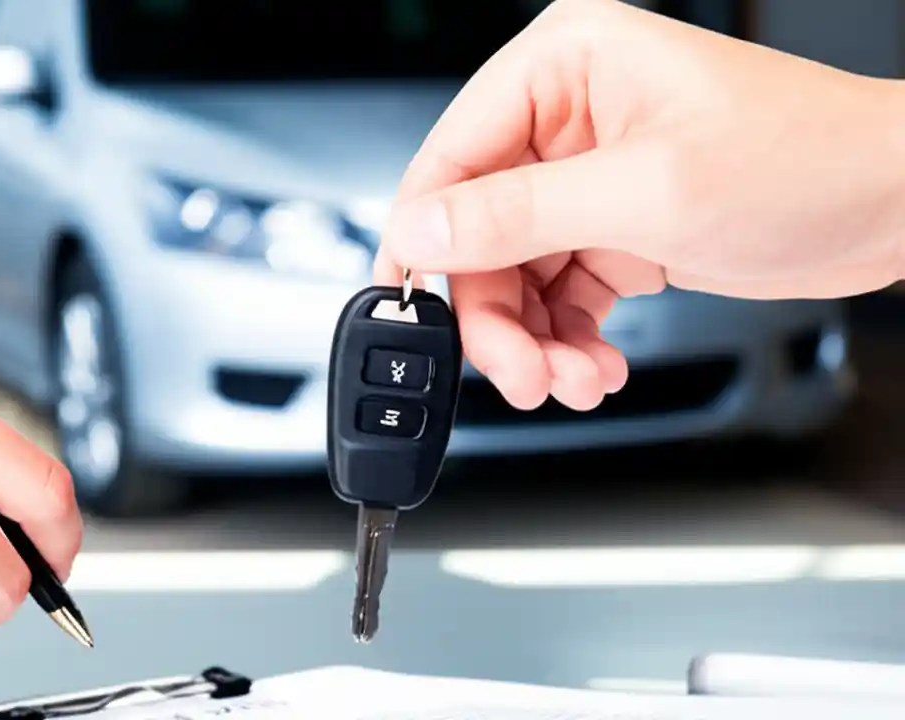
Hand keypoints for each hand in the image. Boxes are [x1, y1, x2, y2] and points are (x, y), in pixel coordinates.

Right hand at [375, 0, 904, 410]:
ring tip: (564, 378)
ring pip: (514, 272)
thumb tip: (422, 231)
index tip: (410, 304)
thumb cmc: (804, 160)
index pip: (452, 154)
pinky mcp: (614, 227)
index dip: (425, 237)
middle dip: (493, 312)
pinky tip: (592, 365)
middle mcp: (567, 117)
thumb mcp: (645, 193)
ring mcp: (588, 176)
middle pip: (477, 229)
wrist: (893, 207)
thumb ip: (517, 214)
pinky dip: (567, 338)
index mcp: (564, 67)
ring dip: (532, 338)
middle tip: (516, 370)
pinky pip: (558, 292)